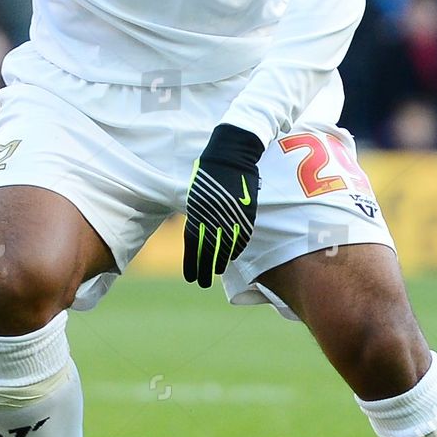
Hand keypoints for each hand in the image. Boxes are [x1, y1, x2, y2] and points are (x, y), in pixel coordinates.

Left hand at [182, 123, 263, 287]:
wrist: (231, 153)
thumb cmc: (210, 172)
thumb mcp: (196, 193)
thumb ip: (198, 214)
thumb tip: (197, 235)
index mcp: (197, 211)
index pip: (193, 244)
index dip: (191, 262)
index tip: (190, 277)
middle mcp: (212, 215)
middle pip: (208, 249)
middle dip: (204, 268)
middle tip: (202, 283)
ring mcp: (230, 214)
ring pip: (226, 245)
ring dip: (221, 261)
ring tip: (217, 272)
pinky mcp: (245, 211)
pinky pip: (241, 234)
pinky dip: (237, 247)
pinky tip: (234, 257)